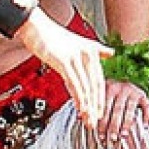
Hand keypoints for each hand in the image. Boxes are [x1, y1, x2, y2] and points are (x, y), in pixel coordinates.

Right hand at [18, 10, 110, 129]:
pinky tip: (81, 108)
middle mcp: (88, 55)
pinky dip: (79, 97)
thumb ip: (98, 50)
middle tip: (96, 121)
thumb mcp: (82, 42)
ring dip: (88, 105)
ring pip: (86, 87)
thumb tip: (111, 53)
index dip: (100, 97)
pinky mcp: (64, 61)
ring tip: (89, 119)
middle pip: (95, 86)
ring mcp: (76, 58)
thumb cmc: (56, 36)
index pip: (99, 80)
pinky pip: (74, 83)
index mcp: (93, 53)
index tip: (100, 112)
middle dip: (97, 105)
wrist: (37, 27)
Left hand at [96, 80, 148, 142]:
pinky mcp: (144, 94)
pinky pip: (147, 106)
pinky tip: (145, 126)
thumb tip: (80, 117)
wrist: (122, 83)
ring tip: (123, 136)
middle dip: (113, 126)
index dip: (101, 123)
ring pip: (130, 110)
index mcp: (108, 87)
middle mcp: (122, 87)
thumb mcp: (99, 97)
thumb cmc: (107, 95)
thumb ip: (90, 106)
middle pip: (116, 110)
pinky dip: (147, 116)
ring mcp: (134, 91)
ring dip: (126, 124)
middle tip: (111, 139)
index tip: (100, 136)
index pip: (104, 108)